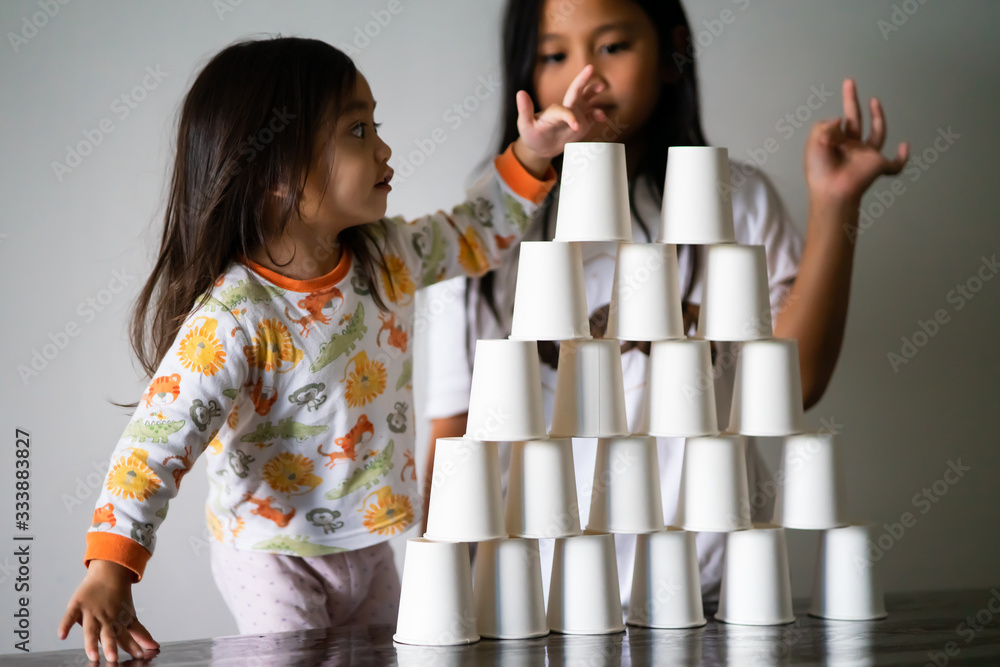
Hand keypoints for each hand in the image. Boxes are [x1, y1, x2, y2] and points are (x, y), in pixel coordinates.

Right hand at [58, 560, 159, 661]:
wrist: (109, 573)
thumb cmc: (118, 599)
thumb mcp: (130, 616)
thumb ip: (140, 633)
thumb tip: (155, 647)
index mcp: (117, 622)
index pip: (125, 636)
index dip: (132, 646)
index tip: (140, 655)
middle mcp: (104, 618)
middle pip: (108, 634)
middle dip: (111, 645)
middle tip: (113, 658)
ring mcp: (90, 612)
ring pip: (90, 629)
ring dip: (91, 642)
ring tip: (93, 655)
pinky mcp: (77, 605)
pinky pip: (70, 616)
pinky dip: (65, 625)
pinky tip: (62, 635)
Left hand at [512, 65, 606, 176]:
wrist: (540, 147)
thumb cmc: (531, 135)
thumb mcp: (525, 124)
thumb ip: (525, 110)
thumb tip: (520, 93)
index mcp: (554, 110)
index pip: (564, 110)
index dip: (570, 116)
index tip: (575, 126)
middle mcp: (566, 108)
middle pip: (576, 91)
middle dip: (584, 80)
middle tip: (590, 68)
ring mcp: (576, 115)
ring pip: (587, 99)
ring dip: (594, 91)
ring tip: (602, 86)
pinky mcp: (583, 124)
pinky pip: (593, 116)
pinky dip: (599, 114)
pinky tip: (602, 117)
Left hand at [804, 78, 908, 208]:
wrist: (832, 189)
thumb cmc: (820, 170)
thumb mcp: (815, 142)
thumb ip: (825, 125)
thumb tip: (840, 119)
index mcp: (835, 143)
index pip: (837, 125)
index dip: (833, 120)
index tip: (834, 112)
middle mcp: (851, 147)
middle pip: (855, 121)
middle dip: (852, 101)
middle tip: (849, 82)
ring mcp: (867, 156)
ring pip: (877, 135)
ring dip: (878, 118)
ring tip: (874, 100)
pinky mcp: (879, 166)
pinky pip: (895, 166)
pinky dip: (902, 158)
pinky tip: (905, 146)